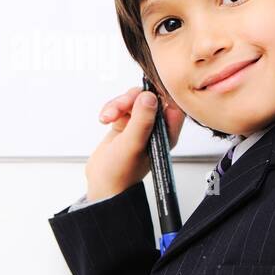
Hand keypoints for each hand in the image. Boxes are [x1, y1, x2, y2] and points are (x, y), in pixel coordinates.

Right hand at [84, 87, 185, 201]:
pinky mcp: (126, 123)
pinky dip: (111, 109)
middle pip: (149, 97)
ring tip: (108, 117)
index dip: (161, 93)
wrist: (102, 184)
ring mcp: (140, 124)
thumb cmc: (120, 173)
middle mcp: (155, 127)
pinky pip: (121, 105)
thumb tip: (149, 96)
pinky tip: (105, 119)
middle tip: (120, 107)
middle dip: (131, 99)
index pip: (172, 104)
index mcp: (166, 133)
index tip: (147, 90)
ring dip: (117, 104)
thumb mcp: (132, 145)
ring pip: (133, 99)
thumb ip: (141, 120)